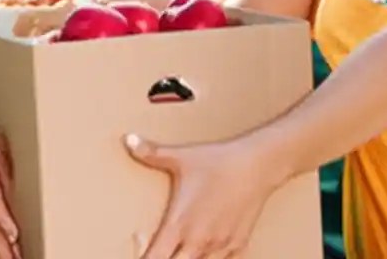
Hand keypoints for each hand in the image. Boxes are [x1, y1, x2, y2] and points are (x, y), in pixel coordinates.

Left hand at [124, 134, 281, 258]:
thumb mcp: (180, 157)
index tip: (139, 251)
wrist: (258, 165)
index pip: (155, 258)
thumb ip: (151, 153)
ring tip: (182, 249)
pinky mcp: (238, 245)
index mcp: (179, 225)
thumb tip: (128, 139)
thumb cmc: (218, 162)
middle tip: (162, 249)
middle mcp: (199, 241)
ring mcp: (220, 246)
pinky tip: (204, 250)